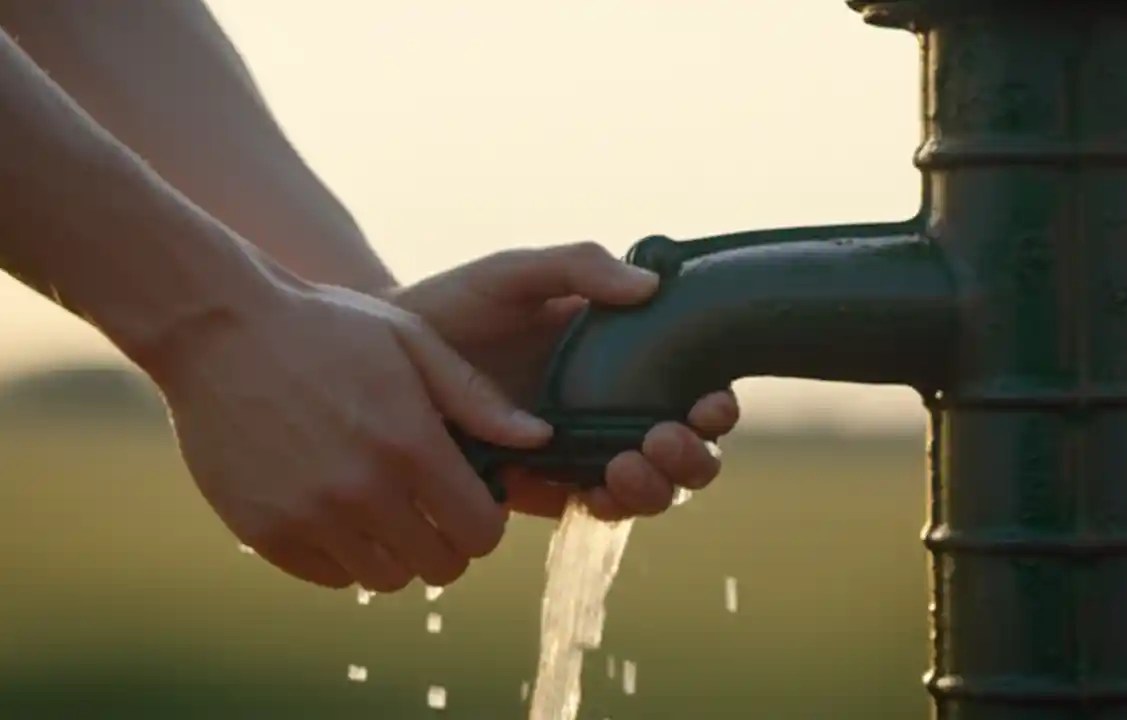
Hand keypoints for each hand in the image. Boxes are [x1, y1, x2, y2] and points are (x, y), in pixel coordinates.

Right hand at [151, 282, 554, 590]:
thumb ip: (478, 397)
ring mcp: (309, 516)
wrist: (219, 327)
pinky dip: (343, 555)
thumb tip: (538, 440)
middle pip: (439, 567)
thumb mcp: (413, 341)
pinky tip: (339, 510)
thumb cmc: (328, 327)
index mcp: (411, 444)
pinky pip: (329, 576)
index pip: (481, 533)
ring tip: (385, 507)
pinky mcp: (264, 531)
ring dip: (396, 552)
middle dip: (447, 542)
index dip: (487, 521)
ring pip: (385, 578)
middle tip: (432, 508)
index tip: (473, 499)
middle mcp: (363, 490)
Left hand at [390, 242, 739, 520]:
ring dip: (657, 486)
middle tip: (665, 438)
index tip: (708, 401)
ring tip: (627, 464)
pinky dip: (609, 506)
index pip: (694, 386)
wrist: (380, 357)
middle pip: (686, 449)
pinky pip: (595, 508)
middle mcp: (616, 408)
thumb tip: (651, 286)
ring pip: (651, 487)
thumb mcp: (516, 273)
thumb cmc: (454, 306)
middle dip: (693, 455)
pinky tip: (597, 491)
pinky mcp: (546, 486)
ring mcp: (584, 451)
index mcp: (625, 356)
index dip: (715, 402)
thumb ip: (578, 268)